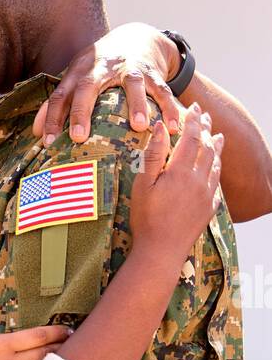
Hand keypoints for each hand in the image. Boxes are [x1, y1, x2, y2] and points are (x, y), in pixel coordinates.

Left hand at [33, 23, 182, 145]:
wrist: (135, 38)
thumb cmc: (99, 68)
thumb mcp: (77, 78)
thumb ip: (58, 103)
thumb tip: (36, 133)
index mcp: (80, 72)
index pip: (60, 95)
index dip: (52, 118)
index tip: (47, 143)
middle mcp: (102, 68)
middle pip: (89, 87)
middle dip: (83, 111)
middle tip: (79, 137)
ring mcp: (129, 68)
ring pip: (133, 84)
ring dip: (136, 104)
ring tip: (139, 126)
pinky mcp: (152, 72)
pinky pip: (162, 90)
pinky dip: (169, 107)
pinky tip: (172, 126)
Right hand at [130, 105, 223, 260]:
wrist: (161, 251)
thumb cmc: (147, 219)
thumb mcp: (143, 185)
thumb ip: (153, 155)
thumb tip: (161, 127)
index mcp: (181, 171)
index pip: (191, 138)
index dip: (193, 121)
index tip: (194, 108)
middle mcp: (198, 180)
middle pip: (206, 148)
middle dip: (206, 130)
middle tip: (206, 116)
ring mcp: (206, 195)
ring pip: (215, 165)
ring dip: (216, 148)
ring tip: (217, 137)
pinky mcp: (208, 209)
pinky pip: (217, 185)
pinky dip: (217, 171)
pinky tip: (215, 169)